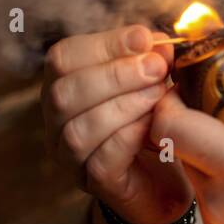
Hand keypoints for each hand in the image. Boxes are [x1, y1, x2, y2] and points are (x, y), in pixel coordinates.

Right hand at [41, 25, 192, 223]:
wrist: (167, 179)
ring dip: (124, 105)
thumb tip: (159, 42)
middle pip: (63, 93)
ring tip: (160, 94)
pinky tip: (153, 125)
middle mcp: (57, 122)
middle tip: (157, 67)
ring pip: (78, 129)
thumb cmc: (155, 122)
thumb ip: (152, 59)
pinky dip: (128, 137)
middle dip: (115, 75)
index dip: (104, 44)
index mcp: (64, 86)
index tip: (145, 39)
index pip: (63, 57)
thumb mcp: (154, 81)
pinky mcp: (93, 183)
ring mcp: (70, 157)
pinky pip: (100, 160)